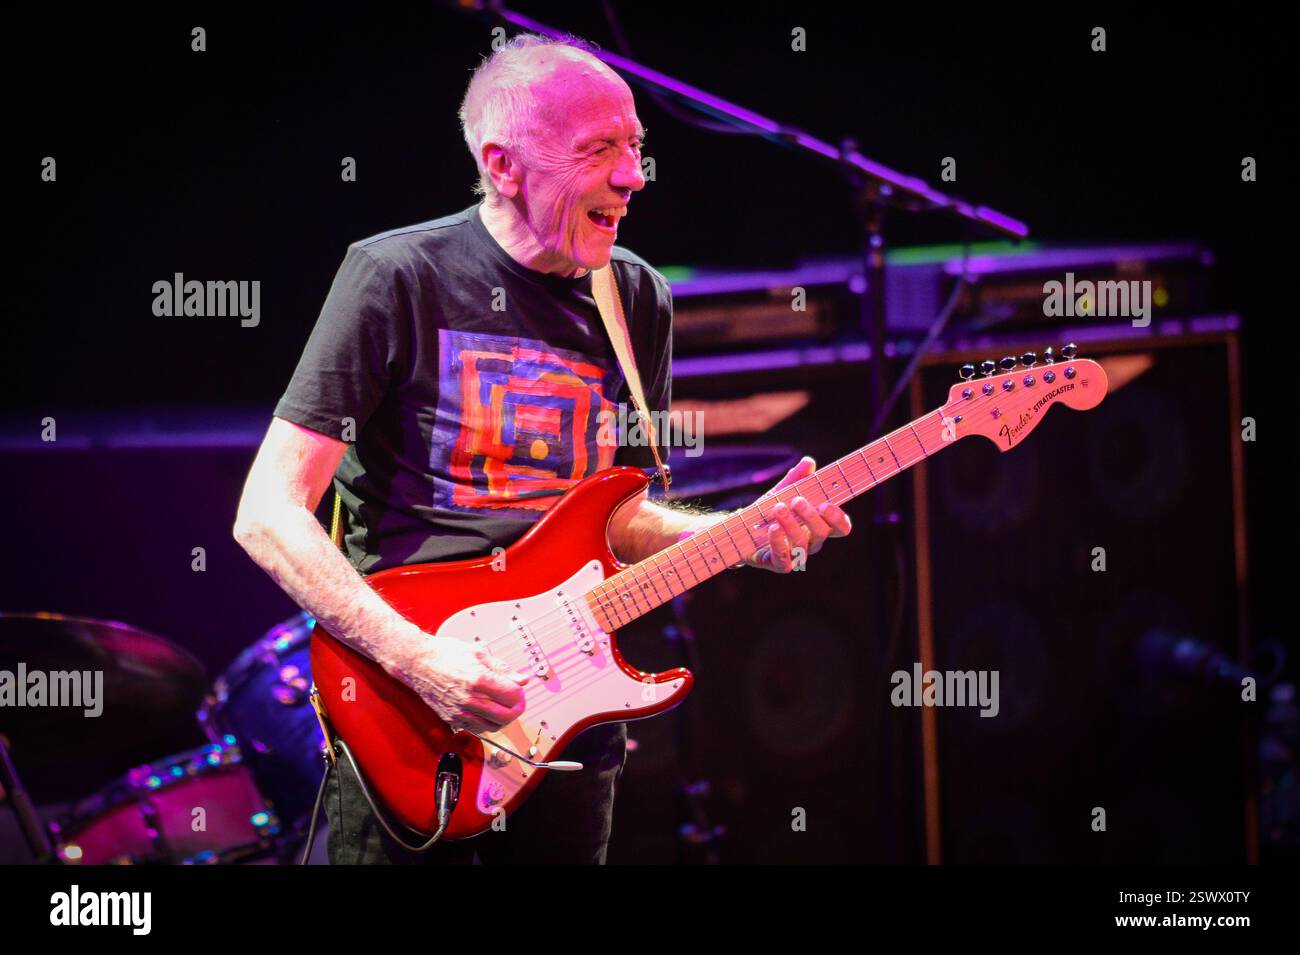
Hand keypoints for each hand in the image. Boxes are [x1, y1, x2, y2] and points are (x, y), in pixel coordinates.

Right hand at [390, 635, 529, 733]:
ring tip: (503, 706)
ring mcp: (460, 712)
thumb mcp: (478, 654)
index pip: (512, 696)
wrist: (417, 662)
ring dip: (503, 719)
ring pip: (493, 727)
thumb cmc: (445, 654)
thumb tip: (522, 680)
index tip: (519, 690)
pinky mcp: (453, 719)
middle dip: (517, 709)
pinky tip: (487, 712)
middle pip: (506, 716)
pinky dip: (488, 724)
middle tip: (517, 701)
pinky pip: (478, 730)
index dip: (520, 694)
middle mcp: (469, 699)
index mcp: (478, 680)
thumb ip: (503, 669)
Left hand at [746, 456, 851, 572]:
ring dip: (791, 525)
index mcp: (819, 525)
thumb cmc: (770, 510)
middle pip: (822, 533)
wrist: (743, 529)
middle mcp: (812, 542)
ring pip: (802, 545)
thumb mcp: (782, 491)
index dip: (838, 518)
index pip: (841, 527)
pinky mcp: (779, 564)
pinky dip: (778, 543)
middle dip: (810, 516)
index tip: (826, 504)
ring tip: (778, 508)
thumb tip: (809, 462)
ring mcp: (796, 555)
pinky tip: (772, 528)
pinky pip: (783, 559)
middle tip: (797, 500)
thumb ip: (796, 479)